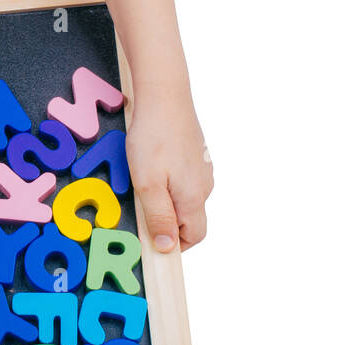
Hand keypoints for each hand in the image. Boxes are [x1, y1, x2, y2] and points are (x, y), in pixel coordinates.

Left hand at [126, 88, 212, 251]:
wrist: (165, 96)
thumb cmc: (153, 139)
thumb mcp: (148, 185)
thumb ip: (159, 217)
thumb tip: (168, 248)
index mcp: (194, 198)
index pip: (195, 236)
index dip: (175, 244)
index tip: (153, 238)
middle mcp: (204, 185)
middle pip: (190, 218)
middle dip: (167, 220)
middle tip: (141, 206)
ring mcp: (203, 168)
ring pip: (186, 197)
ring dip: (166, 199)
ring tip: (143, 181)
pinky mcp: (197, 154)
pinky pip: (185, 178)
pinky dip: (169, 180)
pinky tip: (153, 164)